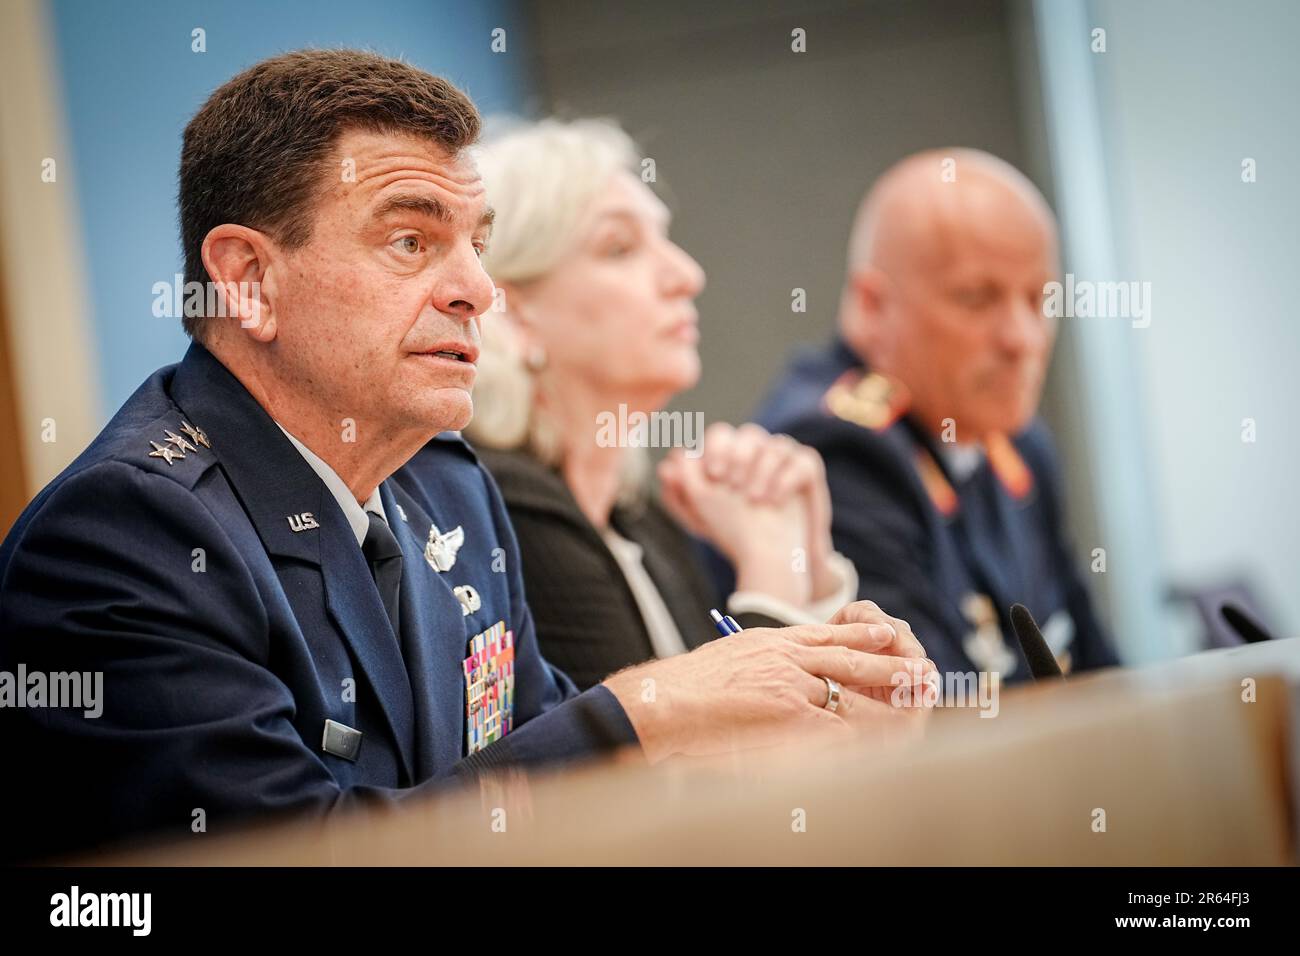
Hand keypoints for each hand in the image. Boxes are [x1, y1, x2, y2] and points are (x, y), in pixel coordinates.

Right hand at [602, 620, 936, 762]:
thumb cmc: (684, 687)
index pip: (827, 632)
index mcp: (772, 641)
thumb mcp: (729, 657)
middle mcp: (787, 656)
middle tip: (919, 669)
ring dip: (885, 701)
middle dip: (887, 665)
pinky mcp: (790, 714)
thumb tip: (771, 674)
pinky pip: (836, 726)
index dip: (861, 633)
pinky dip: (860, 734)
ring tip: (916, 703)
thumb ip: (759, 662)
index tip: (887, 632)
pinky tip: (881, 739)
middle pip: (849, 657)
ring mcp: (791, 684)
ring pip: (850, 693)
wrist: (665, 700)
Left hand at [671, 422, 839, 600]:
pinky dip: (786, 480)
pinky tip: (774, 502)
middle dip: (739, 456)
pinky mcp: (808, 471)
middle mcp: (757, 452)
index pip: (720, 436)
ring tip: (753, 500)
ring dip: (761, 472)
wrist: (773, 558)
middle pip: (749, 434)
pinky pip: (804, 460)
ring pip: (777, 445)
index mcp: (729, 457)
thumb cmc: (733, 533)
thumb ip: (680, 493)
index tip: (713, 476)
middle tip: (732, 485)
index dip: (715, 450)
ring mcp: (784, 459)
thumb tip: (667, 466)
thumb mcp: (700, 519)